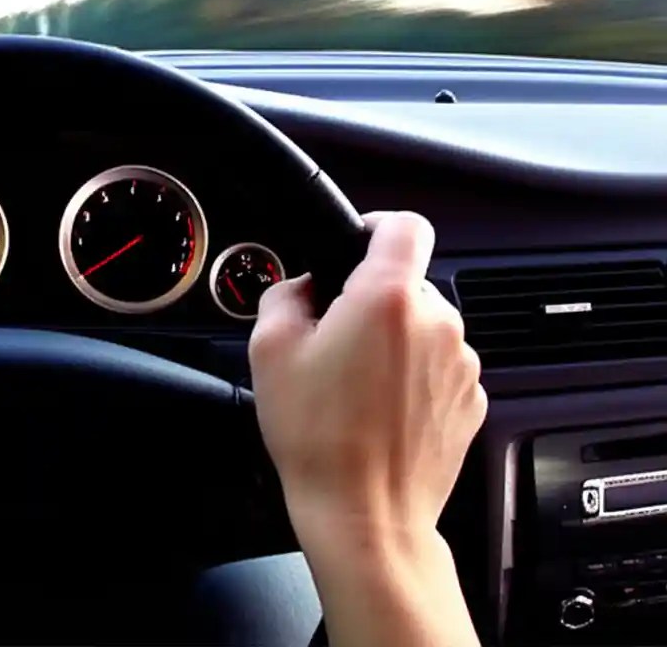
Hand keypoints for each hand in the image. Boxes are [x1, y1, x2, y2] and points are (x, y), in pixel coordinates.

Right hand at [249, 211, 484, 547]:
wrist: (366, 515)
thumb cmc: (319, 439)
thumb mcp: (268, 352)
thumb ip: (282, 295)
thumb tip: (299, 286)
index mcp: (387, 298)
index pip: (405, 225)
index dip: (377, 225)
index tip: (357, 242)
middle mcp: (437, 323)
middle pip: (408, 283)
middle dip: (371, 301)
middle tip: (332, 341)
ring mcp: (462, 364)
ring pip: (424, 328)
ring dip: (394, 343)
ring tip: (354, 386)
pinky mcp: (472, 400)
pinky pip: (439, 368)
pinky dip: (413, 378)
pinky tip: (378, 410)